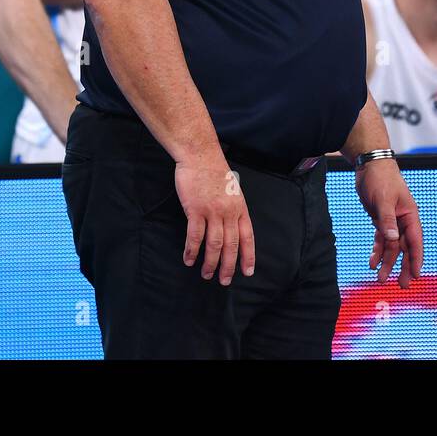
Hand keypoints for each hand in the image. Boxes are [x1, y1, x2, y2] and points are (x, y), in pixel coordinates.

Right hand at [173, 154, 255, 285]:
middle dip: (228, 266)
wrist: (200, 155)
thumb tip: (231, 226)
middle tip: (224, 280)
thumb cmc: (214, 171)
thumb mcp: (232, 190)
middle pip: (231, 245)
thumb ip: (233, 208)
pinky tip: (188, 259)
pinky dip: (192, 250)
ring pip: (214, 244)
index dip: (248, 256)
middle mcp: (229, 212)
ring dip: (210, 262)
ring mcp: (213, 212)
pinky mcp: (196, 210)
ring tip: (206, 274)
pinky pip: (195, 236)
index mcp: (240, 208)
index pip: (248, 237)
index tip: (247, 271)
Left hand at [355, 158, 421, 287]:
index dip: (416, 259)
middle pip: (404, 248)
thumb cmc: (381, 179)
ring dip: (387, 262)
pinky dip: (377, 251)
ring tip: (381, 279)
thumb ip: (387, 221)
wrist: (369, 166)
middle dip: (403, 267)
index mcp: (410, 215)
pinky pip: (381, 240)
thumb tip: (392, 240)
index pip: (415, 241)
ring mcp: (392, 221)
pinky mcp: (380, 220)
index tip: (416, 275)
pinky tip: (372, 263)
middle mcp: (403, 221)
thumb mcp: (383, 200)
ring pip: (391, 247)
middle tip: (402, 285)